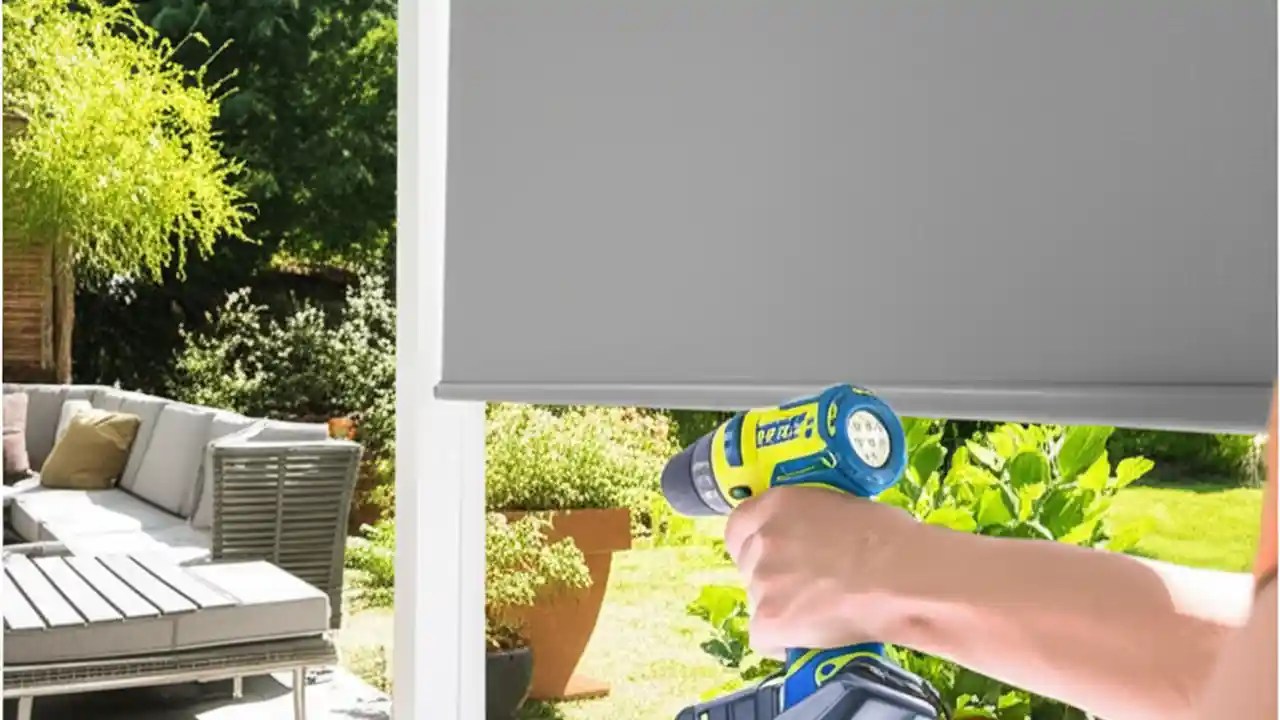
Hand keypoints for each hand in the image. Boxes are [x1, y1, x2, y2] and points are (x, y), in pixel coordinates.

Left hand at [723, 485, 917, 658]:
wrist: (903, 578)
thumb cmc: (890, 539)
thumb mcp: (840, 508)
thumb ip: (810, 522)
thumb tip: (812, 538)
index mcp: (776, 505)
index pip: (739, 527)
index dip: (754, 546)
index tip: (772, 558)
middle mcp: (762, 540)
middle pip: (749, 567)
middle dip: (772, 579)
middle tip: (806, 588)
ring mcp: (761, 581)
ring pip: (759, 602)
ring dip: (783, 609)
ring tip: (823, 612)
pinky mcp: (768, 619)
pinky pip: (765, 637)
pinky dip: (786, 642)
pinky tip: (815, 637)